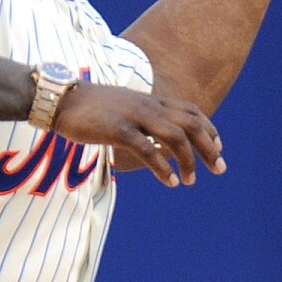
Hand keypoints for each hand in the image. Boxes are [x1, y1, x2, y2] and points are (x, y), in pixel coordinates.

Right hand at [52, 81, 224, 186]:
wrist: (61, 100)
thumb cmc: (89, 108)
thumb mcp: (123, 109)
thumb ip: (141, 120)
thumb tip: (153, 139)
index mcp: (150, 101)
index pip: (191, 111)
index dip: (209, 129)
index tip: (218, 147)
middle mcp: (148, 106)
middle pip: (191, 124)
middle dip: (209, 147)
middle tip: (219, 169)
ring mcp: (135, 116)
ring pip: (175, 136)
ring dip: (189, 160)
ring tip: (191, 181)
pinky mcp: (119, 130)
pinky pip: (148, 149)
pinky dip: (163, 167)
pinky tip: (171, 182)